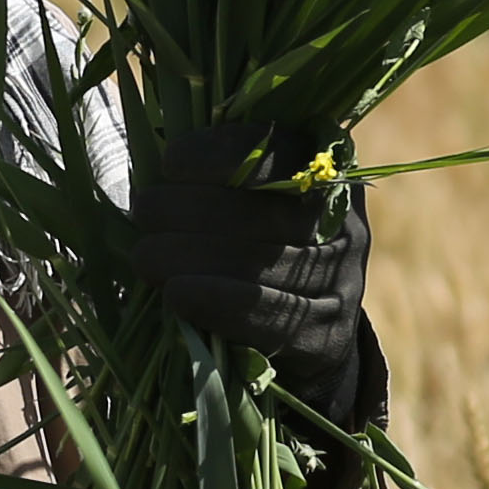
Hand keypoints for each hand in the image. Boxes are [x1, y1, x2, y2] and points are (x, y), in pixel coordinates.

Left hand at [126, 122, 384, 435]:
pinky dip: (219, 303)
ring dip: (195, 257)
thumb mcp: (248, 204)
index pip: (283, 153)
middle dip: (196, 208)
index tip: (169, 161)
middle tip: (143, 210)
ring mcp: (342, 282)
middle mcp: (344, 226)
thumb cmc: (255, 251)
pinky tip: (177, 294)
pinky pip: (271, 316)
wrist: (307, 334)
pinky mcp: (327, 335)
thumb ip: (216, 180)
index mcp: (326, 177)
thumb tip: (150, 160)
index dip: (225, 153)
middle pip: (270, 211)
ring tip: (144, 256)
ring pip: (266, 263)